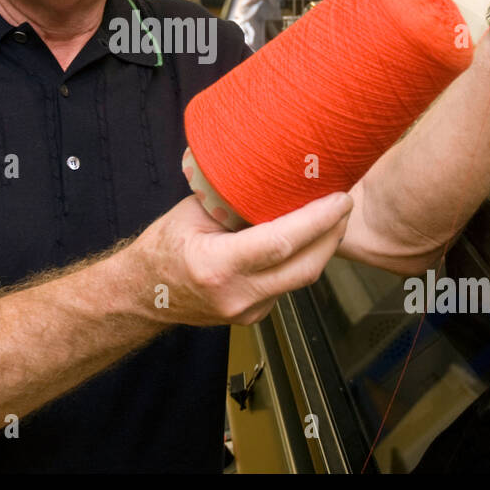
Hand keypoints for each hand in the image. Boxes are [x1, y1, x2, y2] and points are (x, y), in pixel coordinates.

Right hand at [130, 192, 352, 326]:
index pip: (281, 242)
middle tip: (344, 203)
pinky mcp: (255, 315)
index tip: (339, 198)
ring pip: (301, 278)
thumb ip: (233, 202)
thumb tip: (272, 174)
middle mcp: (237, 294)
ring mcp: (248, 311)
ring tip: (331, 216)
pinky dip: (300, 259)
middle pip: (304, 266)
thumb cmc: (163, 248)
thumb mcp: (193, 215)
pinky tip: (305, 239)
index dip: (316, 220)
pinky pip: (287, 285)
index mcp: (217, 266)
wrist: (144, 295)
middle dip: (332, 233)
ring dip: (322, 247)